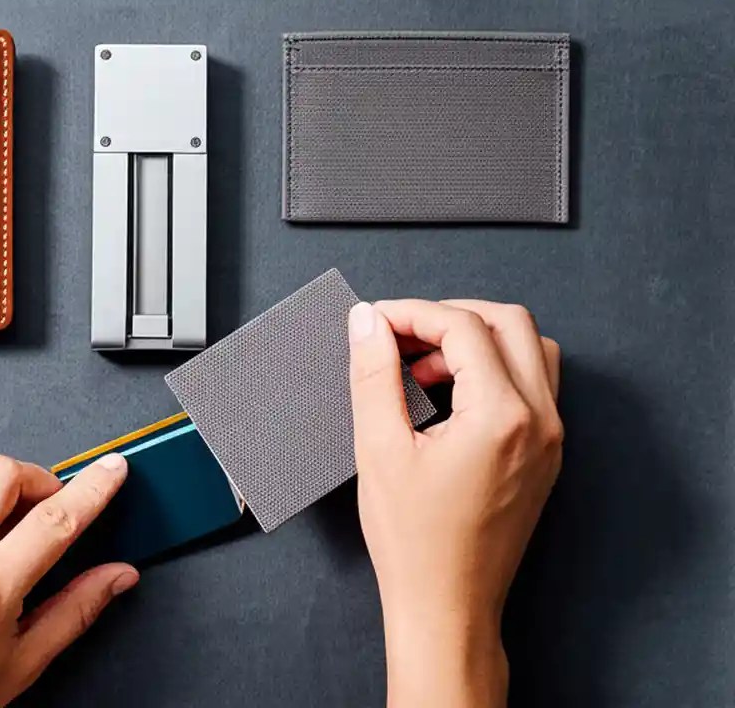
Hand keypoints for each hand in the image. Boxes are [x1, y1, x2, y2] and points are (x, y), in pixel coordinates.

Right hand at [347, 299, 562, 707]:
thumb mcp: (380, 449)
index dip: (412, 313)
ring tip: (423, 366)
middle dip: (448, 316)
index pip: (463, 328)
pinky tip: (447, 395)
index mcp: (502, 415)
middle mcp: (540, 421)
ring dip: (476, 340)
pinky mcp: (545, 456)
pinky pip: (531, 386)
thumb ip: (374, 375)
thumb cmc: (413, 541)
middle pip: (508, 323)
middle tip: (399, 334)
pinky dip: (492, 370)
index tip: (374, 322)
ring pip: (529, 350)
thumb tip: (367, 322)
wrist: (447, 606)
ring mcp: (550, 439)